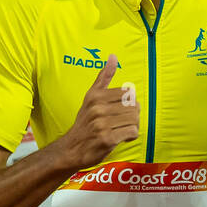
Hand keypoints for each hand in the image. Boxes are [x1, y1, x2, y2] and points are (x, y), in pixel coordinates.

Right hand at [59, 57, 139, 172]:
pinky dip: (130, 136)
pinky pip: (132, 132)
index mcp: (96, 96)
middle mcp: (98, 108)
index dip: (128, 104)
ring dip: (132, 127)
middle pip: (134, 107)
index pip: (129, 93)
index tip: (119, 111)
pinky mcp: (107, 138)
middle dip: (132, 116)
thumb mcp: (91, 97)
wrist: (71, 149)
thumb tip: (113, 57)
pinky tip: (121, 138)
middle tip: (121, 123)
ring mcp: (102, 123)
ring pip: (135, 119)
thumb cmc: (85, 123)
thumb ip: (103, 77)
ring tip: (121, 130)